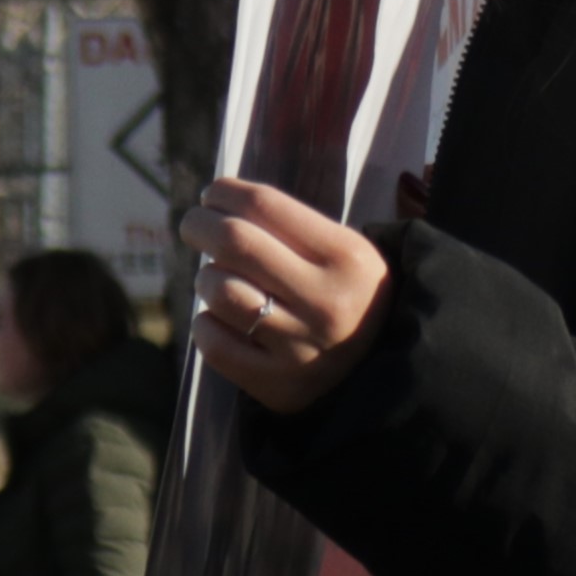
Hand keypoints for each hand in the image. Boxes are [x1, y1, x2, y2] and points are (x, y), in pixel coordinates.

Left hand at [178, 180, 391, 414]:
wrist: (382, 365)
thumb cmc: (352, 293)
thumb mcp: (347, 251)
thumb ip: (294, 229)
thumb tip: (222, 205)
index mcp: (346, 255)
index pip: (267, 206)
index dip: (226, 192)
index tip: (212, 192)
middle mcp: (324, 299)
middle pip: (236, 243)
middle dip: (201, 225)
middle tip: (194, 223)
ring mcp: (299, 344)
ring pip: (220, 292)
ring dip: (208, 277)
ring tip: (217, 276)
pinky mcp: (276, 382)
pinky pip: (213, 342)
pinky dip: (207, 323)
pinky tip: (221, 317)